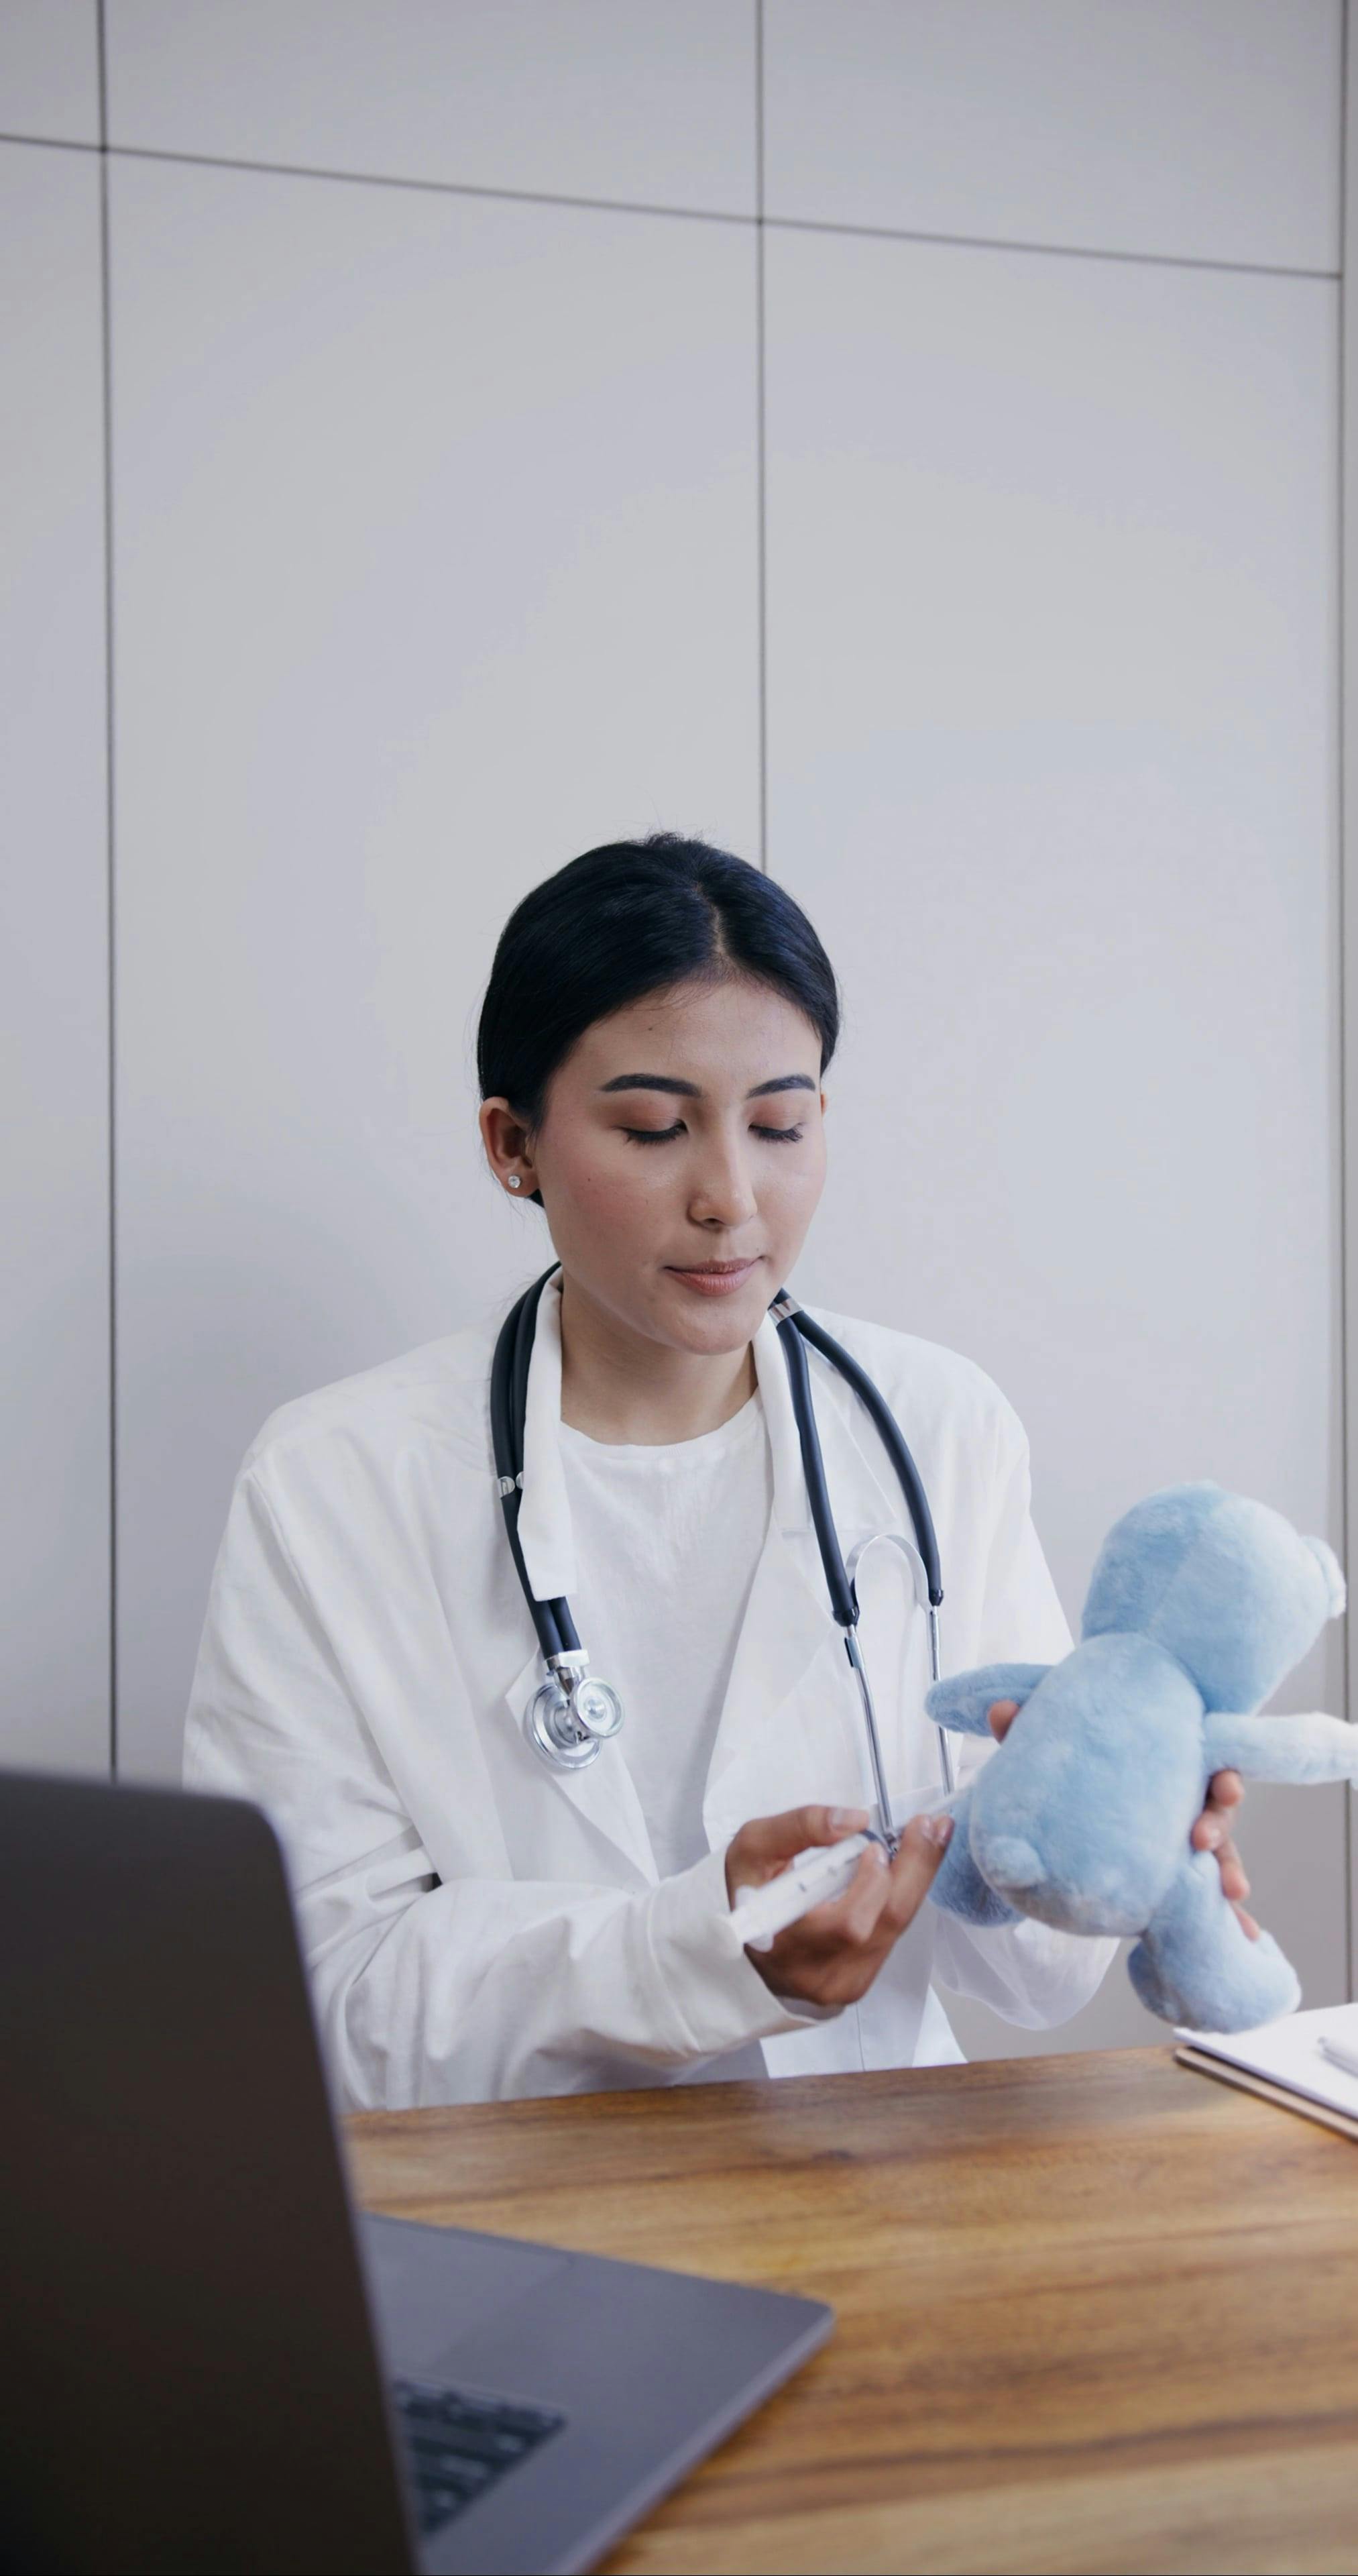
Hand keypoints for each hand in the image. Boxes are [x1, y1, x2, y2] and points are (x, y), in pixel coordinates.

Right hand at [724, 1801, 954, 2006]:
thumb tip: (856, 1819)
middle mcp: (820, 1974)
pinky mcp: (856, 1984)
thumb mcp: (754, 1847)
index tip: (876, 1845)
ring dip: (915, 1881)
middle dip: (915, 1870)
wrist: (736, 1945)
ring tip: (929, 1838)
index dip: (871, 1885)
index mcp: (784, 1943)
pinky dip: (900, 1900)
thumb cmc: (744, 1892)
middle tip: (932, 1826)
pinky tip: (907, 1870)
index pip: (846, 1925)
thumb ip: (799, 1827)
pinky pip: (890, 1938)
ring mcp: (842, 1984)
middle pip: (886, 1925)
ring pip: (895, 1931)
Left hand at [985, 1702, 1259, 1940]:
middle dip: (1218, 1823)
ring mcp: (1179, 1839)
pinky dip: (1229, 1914)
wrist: (1061, 1799)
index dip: (1221, 1774)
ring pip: (1216, 1853)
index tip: (1226, 1784)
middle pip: (1215, 1808)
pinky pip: (1203, 1894)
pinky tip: (1246, 1937)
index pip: (1205, 1762)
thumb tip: (1000, 1711)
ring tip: (1233, 1895)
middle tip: (1202, 1839)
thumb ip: (1027, 1732)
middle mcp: (1181, 1798)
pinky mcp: (1170, 1874)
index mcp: (1165, 1761)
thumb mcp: (1049, 1749)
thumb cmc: (1069, 1763)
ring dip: (1229, 1872)